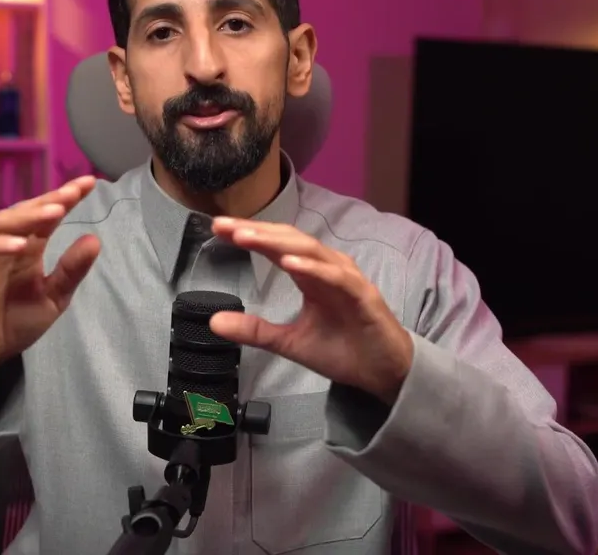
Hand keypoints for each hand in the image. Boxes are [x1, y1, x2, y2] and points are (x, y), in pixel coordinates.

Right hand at [0, 176, 100, 388]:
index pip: (46, 217)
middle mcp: (5, 246)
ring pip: (0, 226)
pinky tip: (20, 245)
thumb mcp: (53, 298)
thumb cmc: (15, 323)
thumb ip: (71, 271)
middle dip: (48, 201)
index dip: (65, 198)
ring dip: (27, 217)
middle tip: (72, 192)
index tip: (88, 183)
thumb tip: (95, 239)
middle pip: (24, 214)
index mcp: (28, 249)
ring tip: (54, 212)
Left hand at [209, 217, 412, 404]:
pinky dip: (313, 268)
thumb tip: (214, 322)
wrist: (383, 373)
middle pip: (289, 240)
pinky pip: (336, 277)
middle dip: (256, 230)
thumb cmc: (343, 350)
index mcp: (310, 275)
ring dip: (278, 243)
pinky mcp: (363, 296)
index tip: (218, 228)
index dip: (248, 235)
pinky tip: (290, 264)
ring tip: (248, 237)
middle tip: (224, 226)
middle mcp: (327, 269)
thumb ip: (255, 330)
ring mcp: (346, 280)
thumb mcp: (289, 343)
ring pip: (310, 251)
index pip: (275, 247)